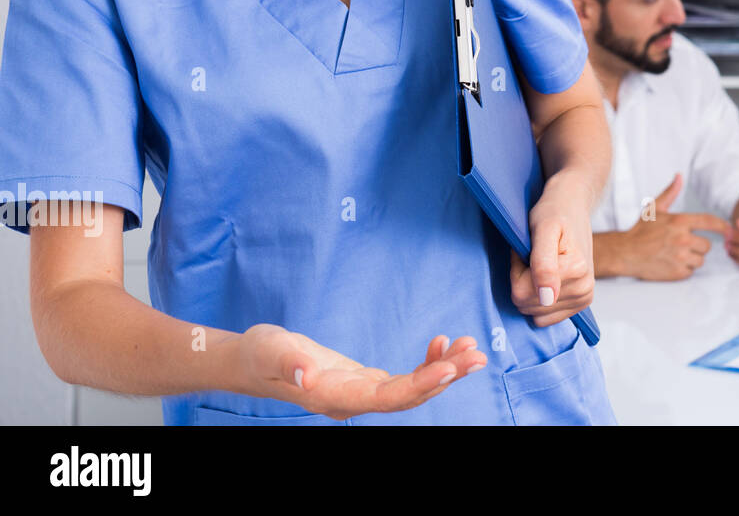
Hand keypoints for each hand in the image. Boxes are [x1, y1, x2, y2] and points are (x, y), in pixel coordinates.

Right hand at [238, 323, 485, 420]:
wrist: (252, 361)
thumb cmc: (260, 354)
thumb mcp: (269, 351)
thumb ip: (287, 362)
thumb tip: (307, 374)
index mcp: (334, 397)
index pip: (386, 398)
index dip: (420, 385)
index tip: (449, 368)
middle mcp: (353, 402)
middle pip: (408, 396)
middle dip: (445, 376)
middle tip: (477, 355)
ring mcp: (361, 394)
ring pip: (411, 389)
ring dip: (444, 370)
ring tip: (472, 348)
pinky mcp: (365, 383)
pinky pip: (404, 378)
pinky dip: (427, 362)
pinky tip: (442, 343)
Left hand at [512, 171, 597, 327]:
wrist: (573, 207)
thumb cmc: (554, 213)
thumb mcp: (542, 229)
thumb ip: (543, 264)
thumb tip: (547, 298)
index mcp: (577, 271)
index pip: (520, 293)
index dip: (516, 270)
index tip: (528, 250)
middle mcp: (584, 289)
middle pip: (527, 305)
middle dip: (523, 280)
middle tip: (534, 255)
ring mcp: (584, 298)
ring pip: (535, 313)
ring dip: (531, 289)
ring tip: (542, 264)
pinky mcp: (580, 303)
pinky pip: (545, 318)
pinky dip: (539, 299)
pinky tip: (547, 278)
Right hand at [613, 174, 731, 280]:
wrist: (625, 253)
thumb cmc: (640, 231)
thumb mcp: (654, 209)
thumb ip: (670, 193)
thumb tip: (679, 176)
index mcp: (679, 221)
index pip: (710, 222)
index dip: (723, 226)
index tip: (729, 230)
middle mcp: (683, 239)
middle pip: (707, 245)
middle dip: (698, 246)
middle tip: (683, 245)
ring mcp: (681, 257)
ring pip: (700, 260)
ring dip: (692, 258)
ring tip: (676, 254)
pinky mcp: (677, 272)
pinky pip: (691, 272)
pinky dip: (685, 270)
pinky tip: (672, 263)